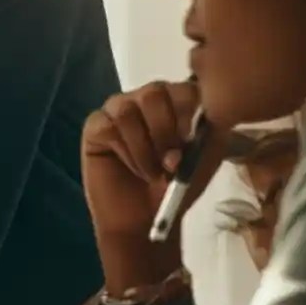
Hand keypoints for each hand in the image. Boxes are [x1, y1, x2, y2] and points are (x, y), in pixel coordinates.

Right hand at [82, 81, 227, 289]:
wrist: (146, 218)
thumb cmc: (178, 187)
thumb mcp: (206, 157)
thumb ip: (210, 129)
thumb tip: (202, 113)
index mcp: (178, 100)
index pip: (184, 86)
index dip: (188, 112)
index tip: (190, 142)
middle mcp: (147, 99)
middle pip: (154, 92)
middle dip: (164, 131)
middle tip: (170, 161)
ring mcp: (118, 109)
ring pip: (128, 110)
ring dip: (144, 147)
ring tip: (151, 171)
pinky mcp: (95, 126)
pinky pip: (107, 126)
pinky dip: (125, 151)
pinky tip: (130, 168)